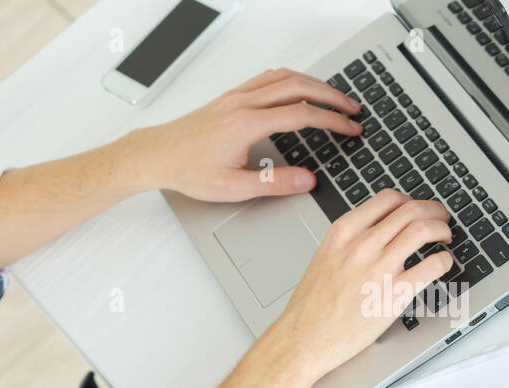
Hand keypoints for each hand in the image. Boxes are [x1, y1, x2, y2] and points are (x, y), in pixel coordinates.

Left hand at [136, 68, 361, 201]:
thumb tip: (307, 180)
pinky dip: (290, 80)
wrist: (156, 155)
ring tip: (333, 97)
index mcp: (247, 124)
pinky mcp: (229, 97)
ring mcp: (236, 96)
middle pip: (299, 87)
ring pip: (284, 77)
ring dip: (313, 84)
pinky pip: (266, 78)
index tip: (350, 129)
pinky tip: (298, 89)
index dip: (332, 122)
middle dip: (331, 97)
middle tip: (353, 109)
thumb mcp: (231, 188)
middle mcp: (243, 103)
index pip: (302, 116)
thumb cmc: (187, 170)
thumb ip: (272, 184)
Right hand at [265, 189, 453, 382]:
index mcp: (344, 233)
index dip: (410, 201)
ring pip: (425, 229)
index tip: (416, 209)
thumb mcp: (324, 259)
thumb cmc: (310, 308)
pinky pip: (433, 265)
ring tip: (444, 238)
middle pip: (412, 209)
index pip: (388, 199)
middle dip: (434, 211)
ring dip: (442, 230)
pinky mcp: (395, 294)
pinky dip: (445, 260)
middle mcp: (362, 245)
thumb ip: (349, 242)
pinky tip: (442, 264)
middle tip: (440, 220)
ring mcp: (379, 268)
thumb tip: (375, 234)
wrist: (302, 339)